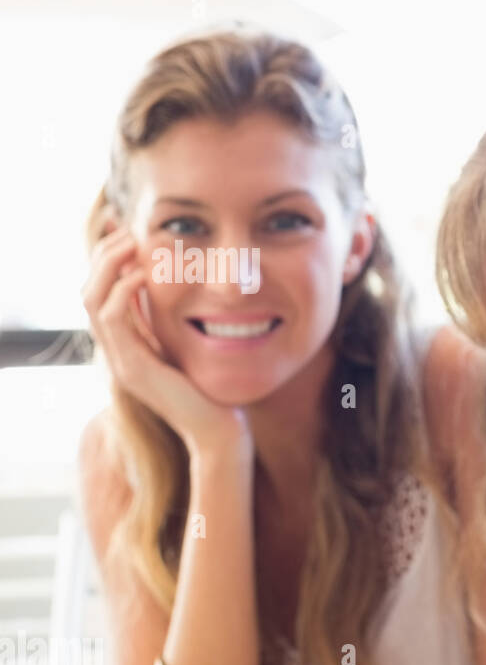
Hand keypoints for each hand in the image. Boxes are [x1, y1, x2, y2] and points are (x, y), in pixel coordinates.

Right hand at [82, 225, 250, 458]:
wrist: (218, 433)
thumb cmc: (215, 394)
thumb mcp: (193, 350)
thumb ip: (180, 326)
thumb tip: (183, 291)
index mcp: (129, 347)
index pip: (102, 296)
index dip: (111, 263)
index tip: (132, 236)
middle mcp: (118, 353)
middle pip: (88, 292)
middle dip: (106, 257)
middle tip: (128, 231)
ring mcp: (121, 362)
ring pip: (92, 301)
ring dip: (110, 266)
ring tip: (133, 243)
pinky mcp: (133, 368)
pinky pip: (113, 320)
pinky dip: (124, 291)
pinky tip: (144, 275)